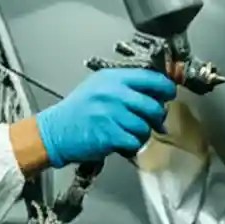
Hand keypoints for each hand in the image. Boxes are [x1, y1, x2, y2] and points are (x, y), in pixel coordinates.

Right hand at [35, 68, 175, 167]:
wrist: (55, 131)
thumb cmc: (78, 110)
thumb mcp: (99, 87)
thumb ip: (126, 87)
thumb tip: (157, 94)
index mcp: (113, 78)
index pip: (151, 78)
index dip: (166, 87)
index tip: (169, 93)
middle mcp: (114, 93)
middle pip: (153, 105)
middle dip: (157, 116)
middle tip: (154, 121)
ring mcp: (112, 114)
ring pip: (145, 126)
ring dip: (142, 133)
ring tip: (130, 132)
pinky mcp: (109, 135)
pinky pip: (135, 141)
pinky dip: (132, 145)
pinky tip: (122, 141)